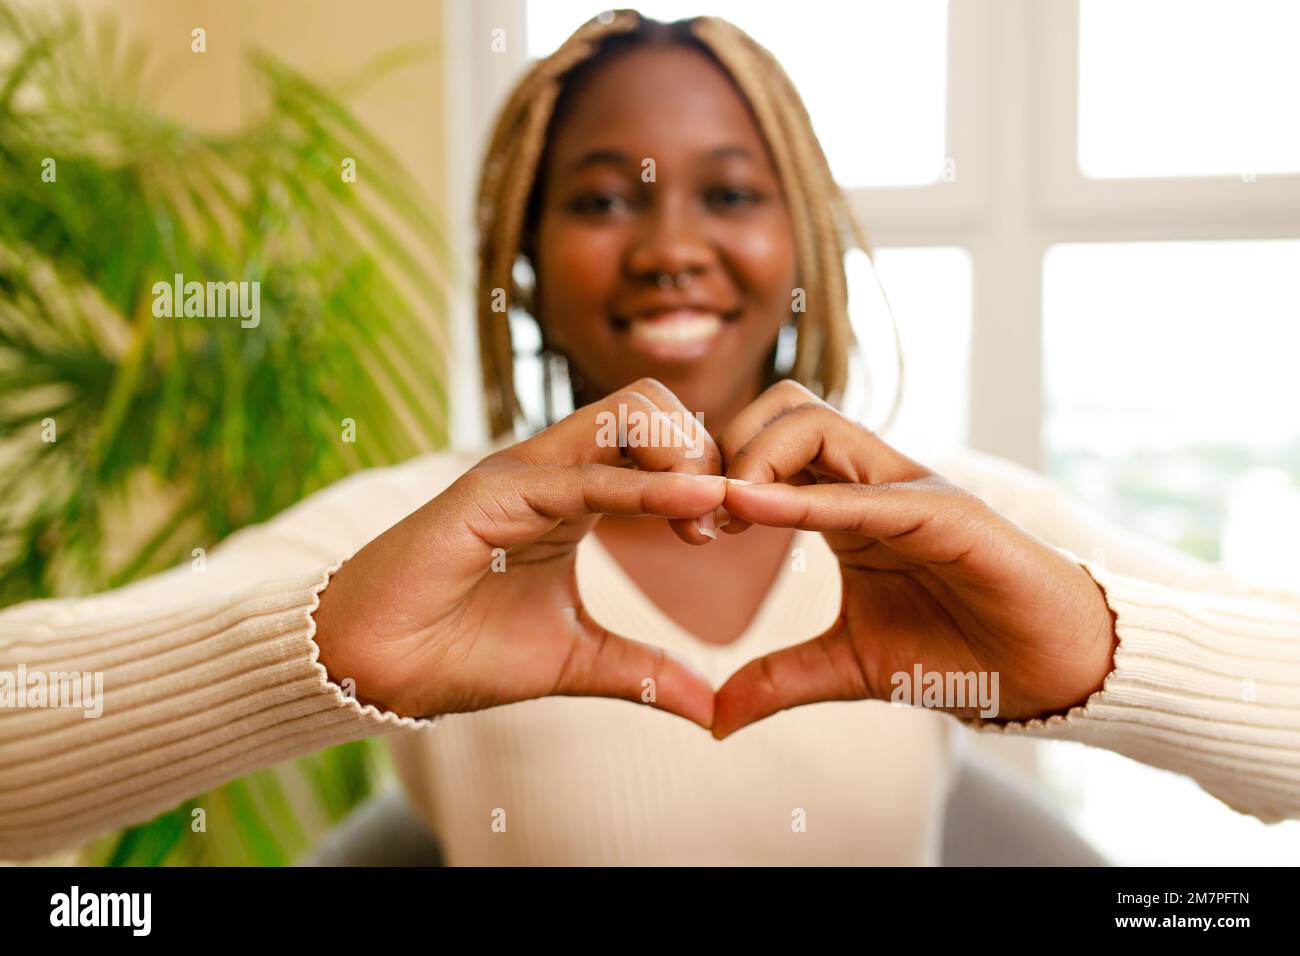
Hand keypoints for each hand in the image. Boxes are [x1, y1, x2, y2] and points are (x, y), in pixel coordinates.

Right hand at [311, 379, 725, 728]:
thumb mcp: (577, 660)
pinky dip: (645, 488)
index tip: (722, 535)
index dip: (705, 475)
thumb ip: (643, 673)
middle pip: (652, 404)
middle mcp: (553, 470)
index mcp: (574, 494)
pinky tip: (694, 508)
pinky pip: (585, 476)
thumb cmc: (462, 652)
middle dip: (703, 451)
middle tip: (716, 525)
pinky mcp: (492, 493)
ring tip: (704, 516)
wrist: (377, 670)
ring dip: (683, 455)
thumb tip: (710, 710)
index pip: (658, 440)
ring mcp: (523, 474)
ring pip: (627, 413)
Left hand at [711, 381, 1118, 739]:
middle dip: (727, 447)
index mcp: (844, 503)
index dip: (717, 471)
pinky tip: (750, 510)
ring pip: (816, 425)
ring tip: (723, 514)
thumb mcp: (847, 667)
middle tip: (698, 515)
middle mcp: (871, 483)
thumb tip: (713, 719)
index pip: (769, 443)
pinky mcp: (948, 513)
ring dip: (754, 459)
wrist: (1047, 674)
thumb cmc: (957, 654)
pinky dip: (804, 499)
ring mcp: (908, 489)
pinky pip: (867, 494)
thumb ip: (779, 680)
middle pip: (784, 409)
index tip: (686, 528)